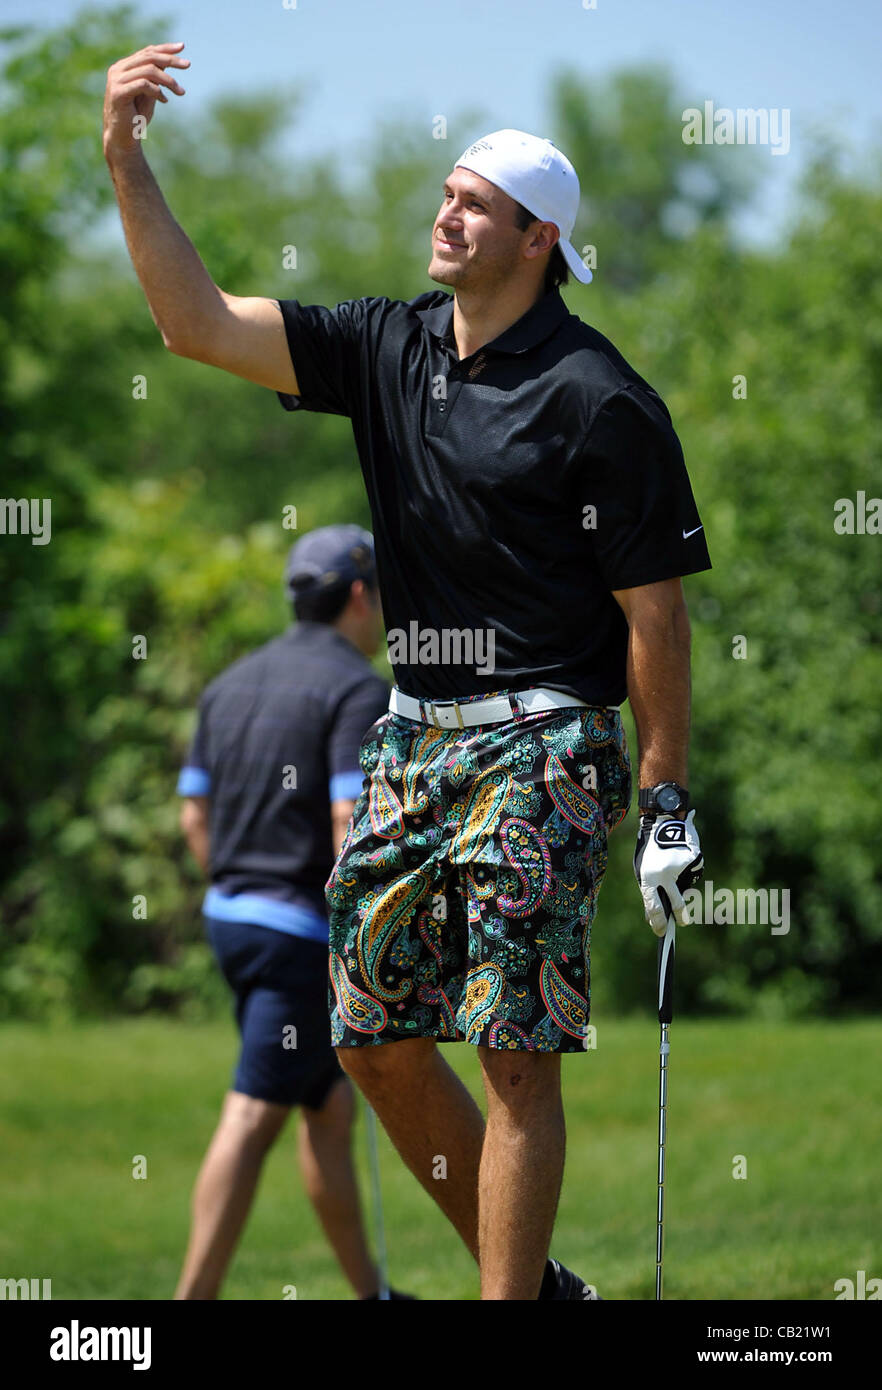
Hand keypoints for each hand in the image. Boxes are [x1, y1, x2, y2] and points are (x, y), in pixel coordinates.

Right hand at [103, 42, 189, 158]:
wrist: (123, 139)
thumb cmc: (136, 118)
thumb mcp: (149, 94)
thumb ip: (155, 78)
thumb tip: (168, 61)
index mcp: (124, 67)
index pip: (147, 52)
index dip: (165, 48)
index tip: (182, 47)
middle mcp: (118, 70)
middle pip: (149, 57)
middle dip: (171, 60)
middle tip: (188, 65)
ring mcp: (116, 80)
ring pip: (148, 70)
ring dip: (168, 80)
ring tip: (180, 91)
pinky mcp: (118, 92)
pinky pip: (143, 84)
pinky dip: (157, 91)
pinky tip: (165, 100)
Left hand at [633, 808, 702, 935]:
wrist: (661, 822)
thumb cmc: (649, 851)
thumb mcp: (643, 872)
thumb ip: (649, 893)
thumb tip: (653, 919)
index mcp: (648, 878)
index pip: (653, 907)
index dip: (658, 924)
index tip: (662, 933)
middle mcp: (665, 875)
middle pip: (677, 905)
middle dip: (680, 917)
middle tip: (682, 923)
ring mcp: (682, 868)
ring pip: (687, 887)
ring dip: (682, 884)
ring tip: (673, 866)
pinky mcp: (695, 861)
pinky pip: (693, 875)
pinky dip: (688, 871)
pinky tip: (681, 858)